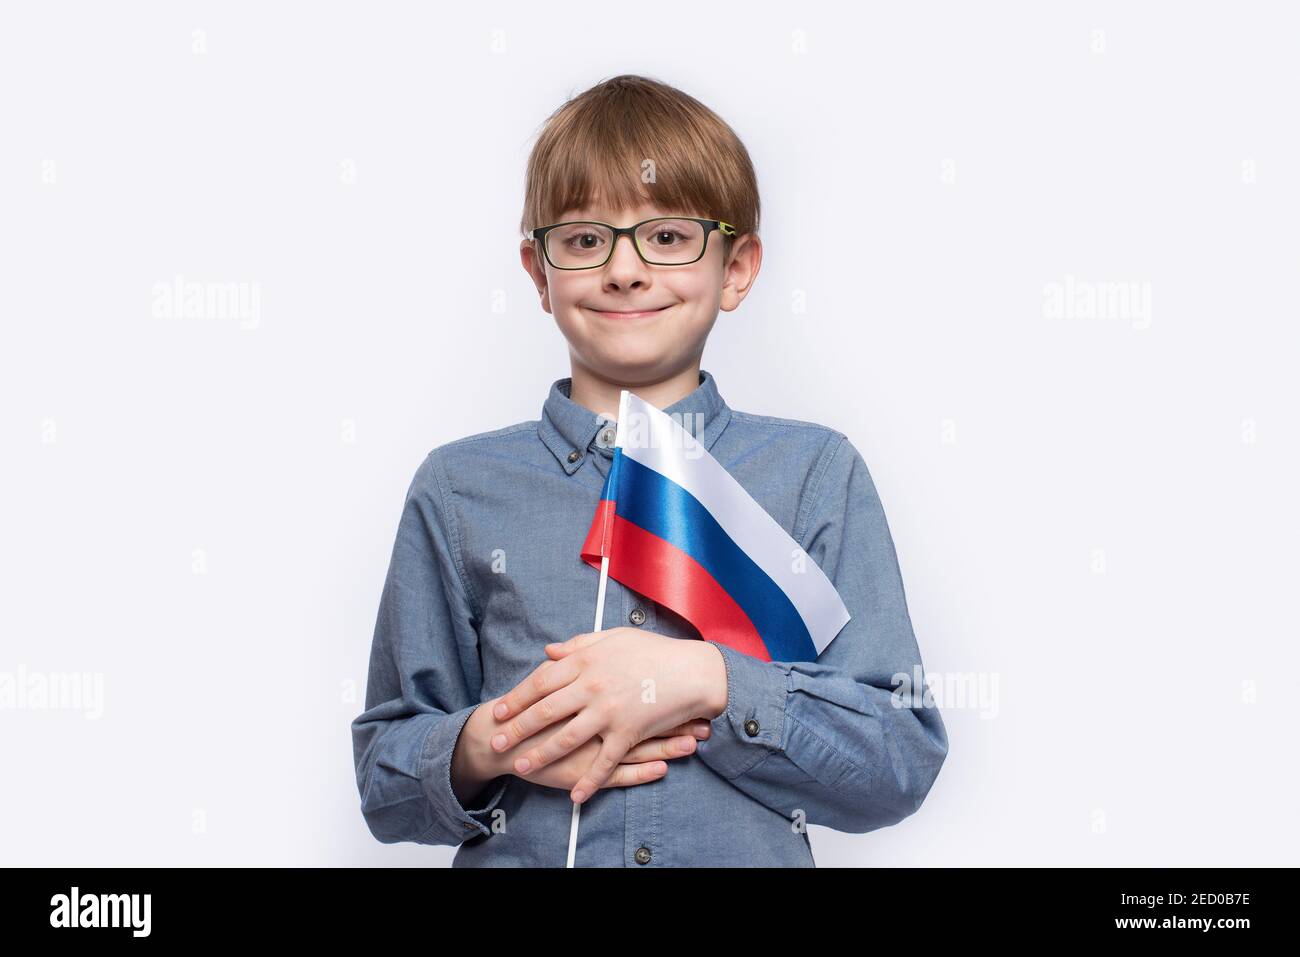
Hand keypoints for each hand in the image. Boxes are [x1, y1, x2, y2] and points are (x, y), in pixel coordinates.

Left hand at [487, 628, 727, 805]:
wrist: (694, 671)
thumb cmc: (655, 651)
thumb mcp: (614, 638)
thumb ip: (578, 644)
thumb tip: (547, 651)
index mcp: (587, 662)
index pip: (541, 682)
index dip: (517, 698)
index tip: (499, 710)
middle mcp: (592, 687)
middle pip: (545, 711)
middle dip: (517, 729)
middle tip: (496, 743)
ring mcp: (609, 711)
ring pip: (566, 738)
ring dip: (540, 755)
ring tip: (521, 768)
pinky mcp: (628, 733)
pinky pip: (603, 762)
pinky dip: (589, 781)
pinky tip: (574, 795)